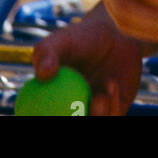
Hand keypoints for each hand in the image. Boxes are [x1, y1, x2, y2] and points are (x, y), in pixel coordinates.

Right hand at [31, 0, 147, 115]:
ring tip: (99, 96)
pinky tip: (111, 85)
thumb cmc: (83, 36)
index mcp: (51, 100)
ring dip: (97, 116)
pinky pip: (112, 120)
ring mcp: (92, 114)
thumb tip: (42, 75)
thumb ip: (47, 52)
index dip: (45, 115)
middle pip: (69, 122)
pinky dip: (112, 107)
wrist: (116, 32)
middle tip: (79, 117)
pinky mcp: (114, 112)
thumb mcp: (62, 40)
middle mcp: (70, 110)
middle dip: (75, 121)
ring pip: (92, 124)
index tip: (56, 112)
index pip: (43, 113)